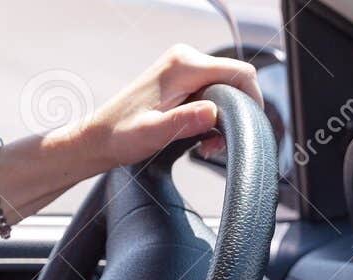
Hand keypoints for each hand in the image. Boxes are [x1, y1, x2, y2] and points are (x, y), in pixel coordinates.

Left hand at [59, 44, 262, 172]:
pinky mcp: (182, 80)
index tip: (249, 128)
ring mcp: (184, 68)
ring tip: (207, 145)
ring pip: (225, 89)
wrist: (100, 136)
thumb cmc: (121, 136)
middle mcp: (186, 60)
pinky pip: (211, 93)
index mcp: (183, 66)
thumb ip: (184, 122)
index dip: (252, 100)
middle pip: (235, 81)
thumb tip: (212, 113)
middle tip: (218, 144)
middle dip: (236, 113)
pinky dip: (213, 116)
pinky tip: (201, 136)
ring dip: (224, 118)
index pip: (239, 73)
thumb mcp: (153, 133)